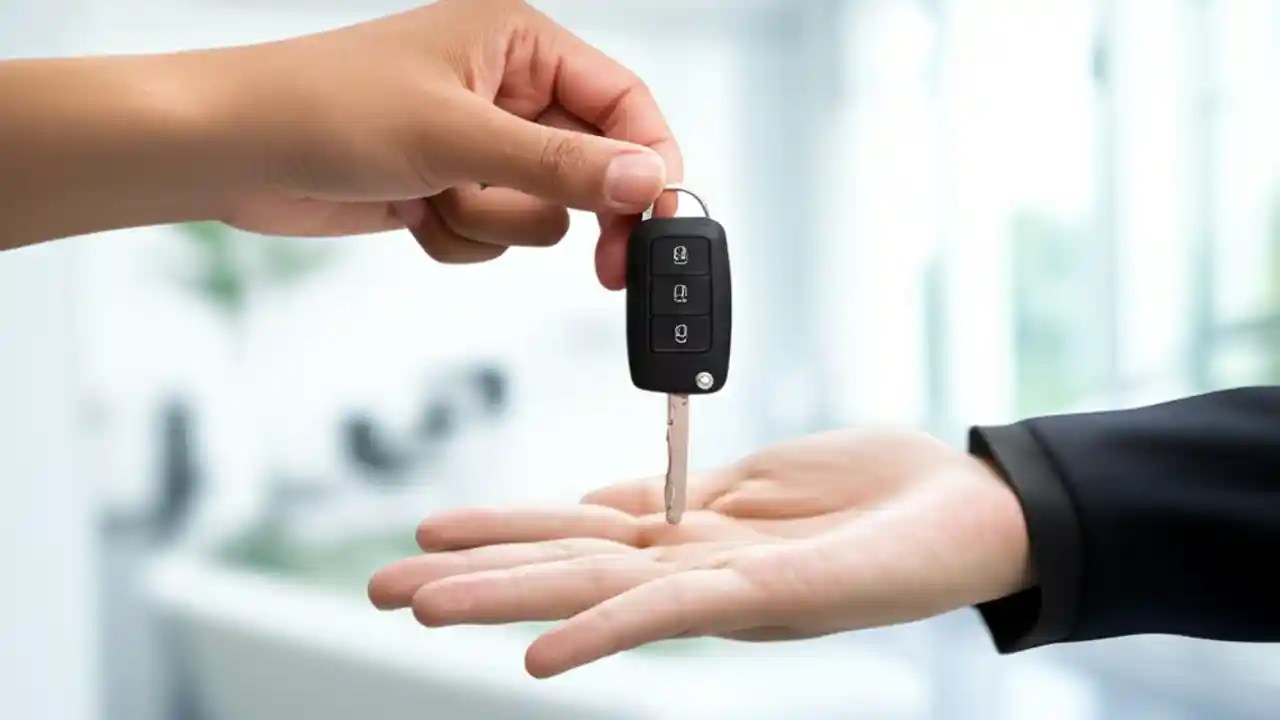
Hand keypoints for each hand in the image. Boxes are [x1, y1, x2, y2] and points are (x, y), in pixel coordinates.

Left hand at [2, 0, 679, 287]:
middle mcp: (507, 90)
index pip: (623, 101)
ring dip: (494, 220)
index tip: (662, 222)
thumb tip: (650, 181)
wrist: (231, 152)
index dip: (651, 163)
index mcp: (519, 44)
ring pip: (542, 211)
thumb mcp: (456, 136)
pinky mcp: (451, 188)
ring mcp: (479, 145)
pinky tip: (413, 211)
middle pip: (593, 166)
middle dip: (576, 210)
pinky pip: (495, 236)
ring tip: (437, 195)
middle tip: (608, 267)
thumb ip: (562, 166)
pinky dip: (461, 237)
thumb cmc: (323, 108)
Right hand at [368, 428, 1033, 677]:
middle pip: (566, 567)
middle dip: (472, 577)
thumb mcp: (750, 480)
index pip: (574, 532)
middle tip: (380, 587)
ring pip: (596, 592)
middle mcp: (692, 566)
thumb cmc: (869, 493)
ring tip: (421, 607)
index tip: (424, 531)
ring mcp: (724, 587)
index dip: (499, 530)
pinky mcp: (768, 597)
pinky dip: (602, 636)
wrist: (970, 510)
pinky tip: (537, 654)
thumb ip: (668, 497)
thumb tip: (590, 502)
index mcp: (686, 534)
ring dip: (507, 602)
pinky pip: (672, 613)